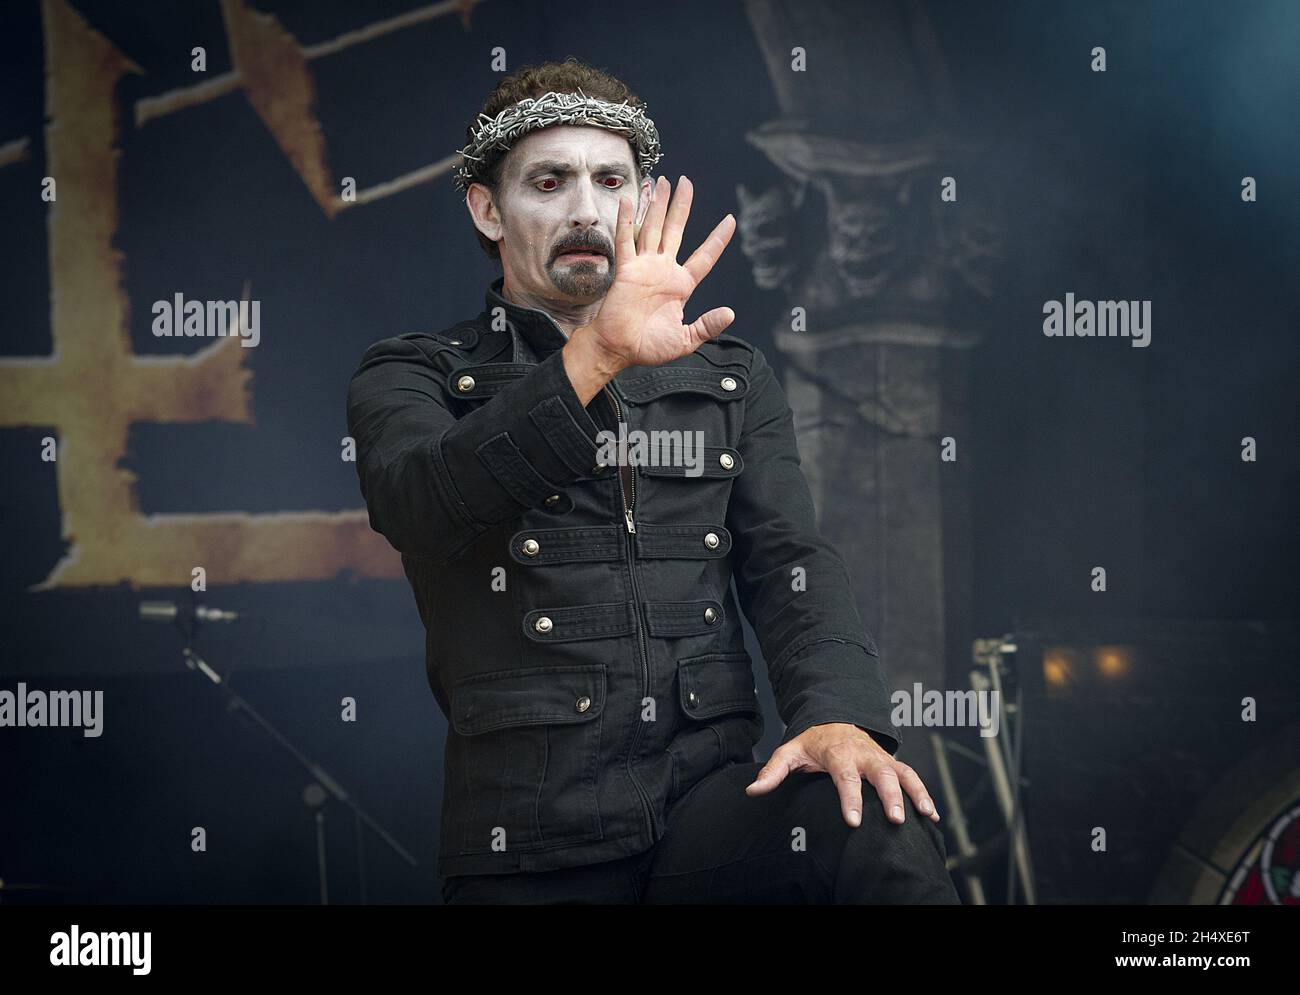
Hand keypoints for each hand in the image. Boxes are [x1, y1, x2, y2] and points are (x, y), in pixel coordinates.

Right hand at [577, 174, 736, 370]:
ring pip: (653, 228)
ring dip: (659, 205)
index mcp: (681, 285)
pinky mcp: (626, 269)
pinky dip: (628, 221)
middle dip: (682, 206)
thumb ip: (706, 326)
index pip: (704, 257)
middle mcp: (664, 270)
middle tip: (686, 182)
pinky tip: (631, 201)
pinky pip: (626, 240)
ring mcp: (644, 267)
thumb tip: (730, 313)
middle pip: (676, 230)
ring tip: (665, 181)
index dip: (717, 239)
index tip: (730, 220)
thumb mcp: (685, 340)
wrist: (619, 350)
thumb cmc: (648, 347)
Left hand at [745, 722, 941, 827]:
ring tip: (924, 815)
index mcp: (837, 752)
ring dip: (914, 793)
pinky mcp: (892, 762)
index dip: (849, 798)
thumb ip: (774, 770)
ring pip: (901, 773)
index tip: (853, 820)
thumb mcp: (790, 751)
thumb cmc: (812, 742)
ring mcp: (880, 757)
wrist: (835, 720)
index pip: (844, 776)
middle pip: (879, 773)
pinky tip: (931, 816)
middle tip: (895, 819)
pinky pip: (911, 776)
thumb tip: (754, 791)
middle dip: (889, 796)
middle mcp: (863, 754)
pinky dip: (923, 793)